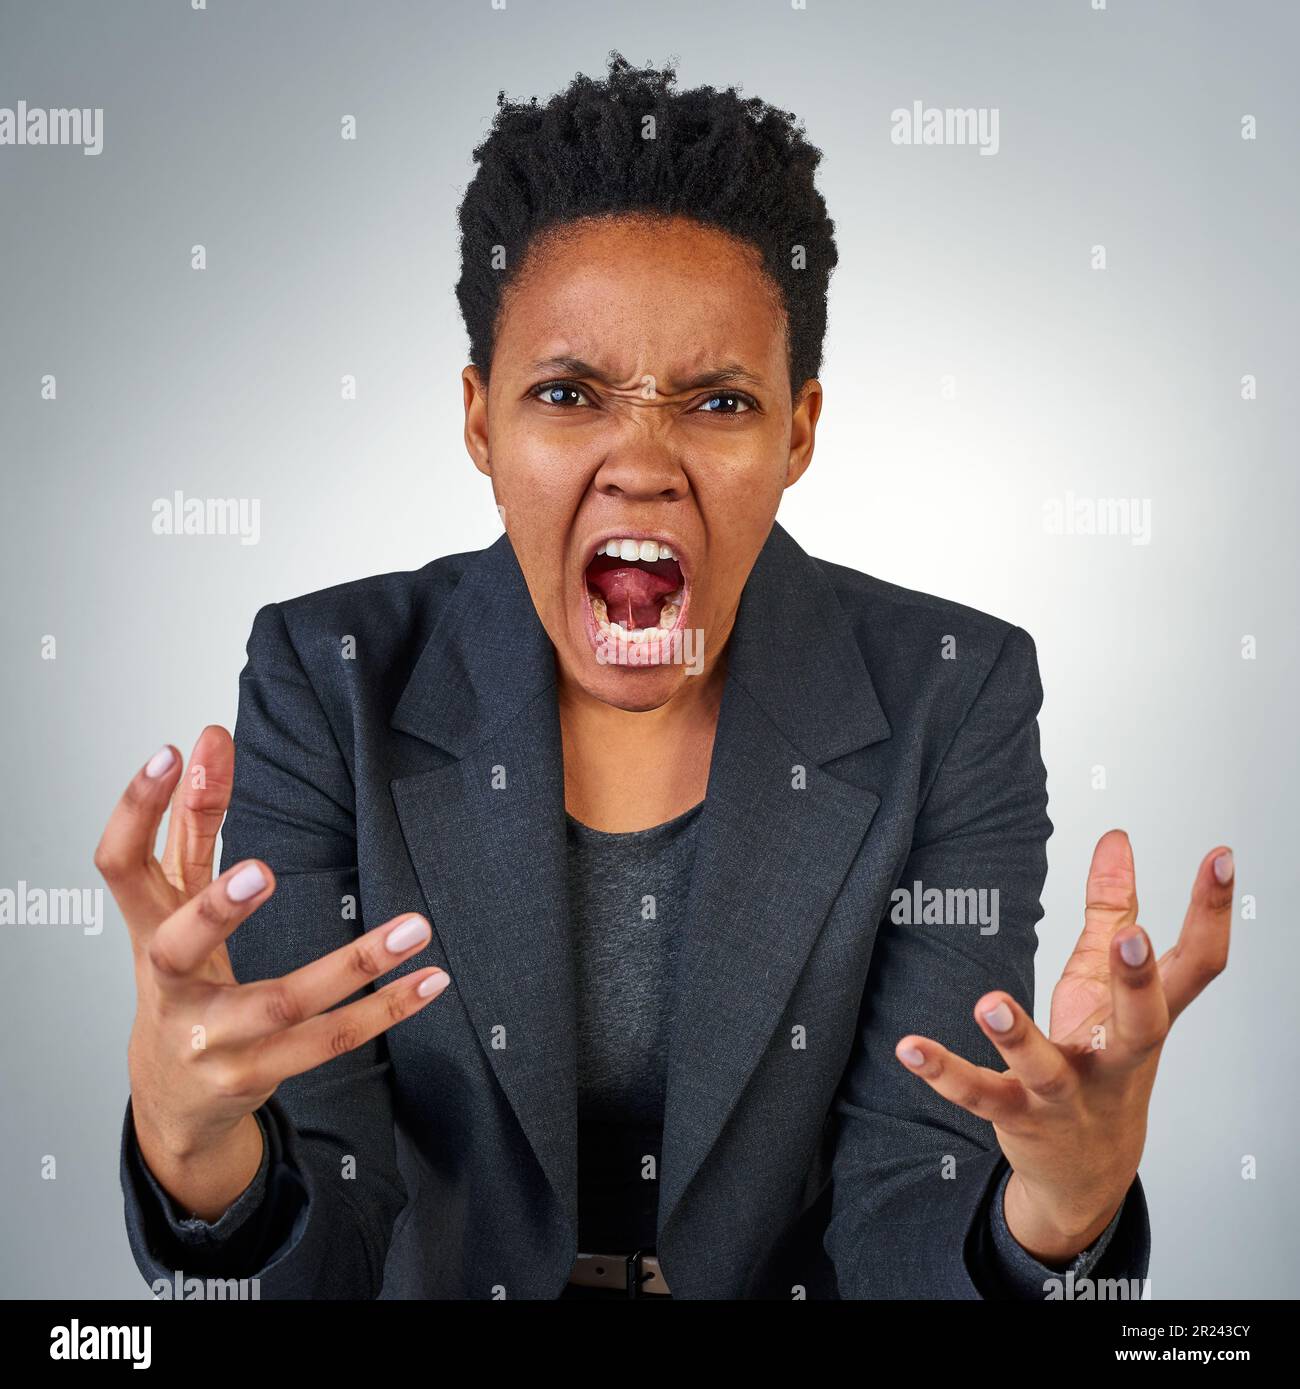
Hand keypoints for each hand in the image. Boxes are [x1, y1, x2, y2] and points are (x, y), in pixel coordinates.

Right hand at [96, 725, 450, 1217]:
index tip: (172, 754)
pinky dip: (383, 1011)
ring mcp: (208, 1039)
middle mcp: (168, 988)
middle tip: (263, 871)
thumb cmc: (180, 979)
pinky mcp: (254, 1074)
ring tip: (414, 926)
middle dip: (216, 911)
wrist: (173, 1099)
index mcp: (145, 928)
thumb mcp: (177, 904)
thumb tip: (208, 737)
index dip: (136, 811)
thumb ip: (195, 821)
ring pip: (280, 1004)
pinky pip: (327, 1042)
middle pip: (176, 947)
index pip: (120, 864)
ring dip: (353, 963)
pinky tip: (428, 980)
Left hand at [893, 829, 1232, 1263]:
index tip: (1220, 856)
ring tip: (987, 1001)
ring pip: (1048, 1070)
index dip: (1211, 910)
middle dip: (1138, 981)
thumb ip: (1110, 909)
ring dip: (1017, 1036)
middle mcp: (1117, 1060)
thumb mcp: (1107, 984)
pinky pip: (980, 1095)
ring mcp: (1069, 1095)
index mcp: (1144, 1020)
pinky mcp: (1020, 1117)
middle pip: (1144, 1025)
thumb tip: (1115, 840)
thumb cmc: (1101, 1063)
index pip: (1195, 964)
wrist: (1086, 1173)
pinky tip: (909, 1047)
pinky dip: (944, 1072)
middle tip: (1131, 939)